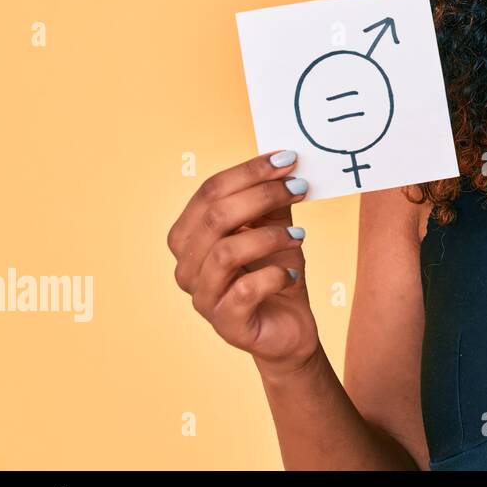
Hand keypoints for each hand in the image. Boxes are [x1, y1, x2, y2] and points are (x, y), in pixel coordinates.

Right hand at [167, 150, 320, 375]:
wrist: (288, 327)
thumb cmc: (274, 272)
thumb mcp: (274, 229)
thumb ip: (272, 201)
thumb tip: (284, 163)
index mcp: (189, 237)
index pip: (209, 193)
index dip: (248, 172)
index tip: (287, 159)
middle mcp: (186, 266)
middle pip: (215, 217)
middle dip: (262, 196)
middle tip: (300, 189)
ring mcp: (202, 297)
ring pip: (226, 252)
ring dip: (269, 236)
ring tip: (300, 236)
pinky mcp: (226, 323)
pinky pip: (245, 291)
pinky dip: (274, 275)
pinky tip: (291, 273)